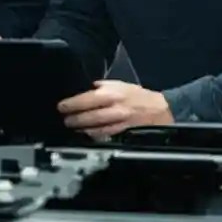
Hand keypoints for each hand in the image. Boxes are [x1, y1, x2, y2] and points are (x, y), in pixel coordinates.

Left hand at [57, 80, 173, 139]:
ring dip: (81, 129)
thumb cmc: (137, 95)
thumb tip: (84, 89)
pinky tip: (86, 134)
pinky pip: (104, 136)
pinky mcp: (122, 133)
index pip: (86, 99)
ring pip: (95, 129)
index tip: (61, 107)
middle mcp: (114, 108)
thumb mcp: (119, 84)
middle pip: (88, 116)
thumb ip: (101, 87)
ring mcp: (119, 122)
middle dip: (73, 119)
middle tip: (65, 120)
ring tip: (73, 127)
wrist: (159, 110)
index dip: (71, 104)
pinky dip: (93, 136)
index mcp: (112, 93)